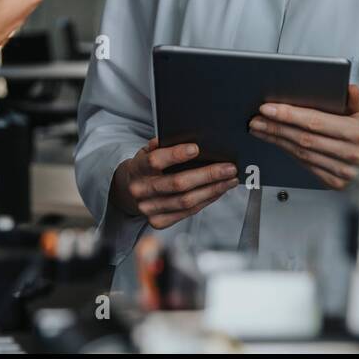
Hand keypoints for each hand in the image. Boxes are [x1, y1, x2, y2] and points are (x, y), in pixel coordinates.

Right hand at [110, 138, 239, 228]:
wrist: (129, 190)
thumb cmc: (146, 166)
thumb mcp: (148, 151)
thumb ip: (163, 145)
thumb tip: (190, 137)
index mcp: (138, 168)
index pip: (155, 161)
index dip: (175, 155)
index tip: (196, 148)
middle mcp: (141, 190)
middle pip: (178, 184)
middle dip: (207, 175)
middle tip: (229, 168)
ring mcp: (149, 209)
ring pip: (186, 201)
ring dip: (213, 190)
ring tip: (230, 180)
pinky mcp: (158, 222)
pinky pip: (188, 212)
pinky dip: (207, 200)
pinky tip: (219, 191)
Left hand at [249, 84, 358, 188]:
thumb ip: (353, 98)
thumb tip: (348, 87)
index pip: (316, 122)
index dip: (289, 115)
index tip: (269, 108)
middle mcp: (352, 154)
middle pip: (304, 139)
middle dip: (276, 127)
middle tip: (257, 119)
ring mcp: (344, 171)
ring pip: (302, 154)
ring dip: (278, 140)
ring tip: (261, 128)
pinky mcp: (335, 182)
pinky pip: (306, 165)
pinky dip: (289, 152)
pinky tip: (278, 142)